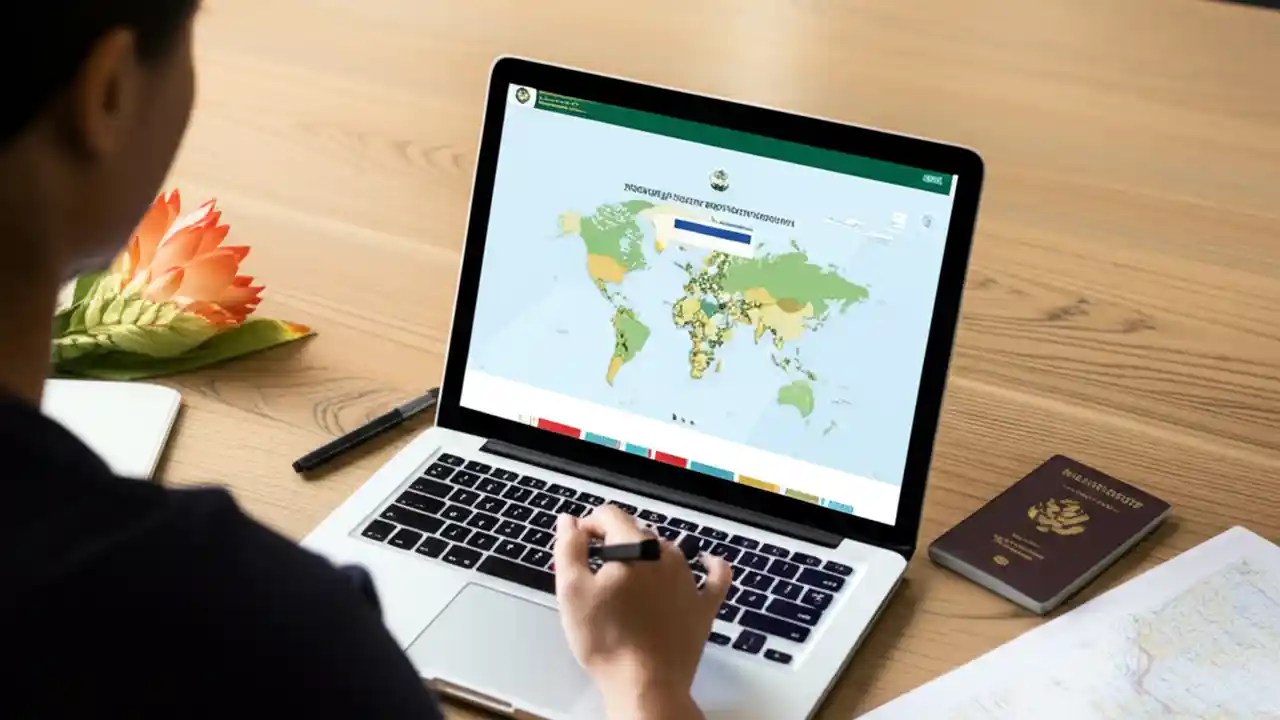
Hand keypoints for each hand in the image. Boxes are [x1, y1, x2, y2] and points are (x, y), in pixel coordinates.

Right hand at [554, 506, 729, 719]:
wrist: (645, 684)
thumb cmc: (606, 640)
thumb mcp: (572, 592)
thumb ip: (569, 549)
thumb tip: (568, 520)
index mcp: (635, 548)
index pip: (611, 516)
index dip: (590, 525)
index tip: (579, 544)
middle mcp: (667, 555)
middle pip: (637, 533)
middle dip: (615, 544)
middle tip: (596, 572)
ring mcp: (690, 580)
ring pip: (668, 552)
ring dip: (649, 557)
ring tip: (630, 581)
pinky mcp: (705, 606)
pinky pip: (715, 578)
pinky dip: (711, 567)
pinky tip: (709, 562)